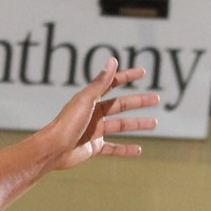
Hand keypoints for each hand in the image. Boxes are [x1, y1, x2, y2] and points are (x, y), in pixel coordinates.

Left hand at [40, 59, 159, 171]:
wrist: (53, 149)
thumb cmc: (68, 123)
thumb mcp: (86, 100)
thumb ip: (101, 82)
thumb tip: (113, 60)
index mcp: (90, 100)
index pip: (112, 84)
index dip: (127, 77)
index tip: (142, 73)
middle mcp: (93, 114)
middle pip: (120, 105)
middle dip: (138, 102)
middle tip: (156, 99)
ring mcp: (94, 131)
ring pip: (120, 126)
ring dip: (137, 124)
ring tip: (154, 123)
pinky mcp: (94, 147)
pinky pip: (114, 148)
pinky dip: (126, 149)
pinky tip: (138, 150)